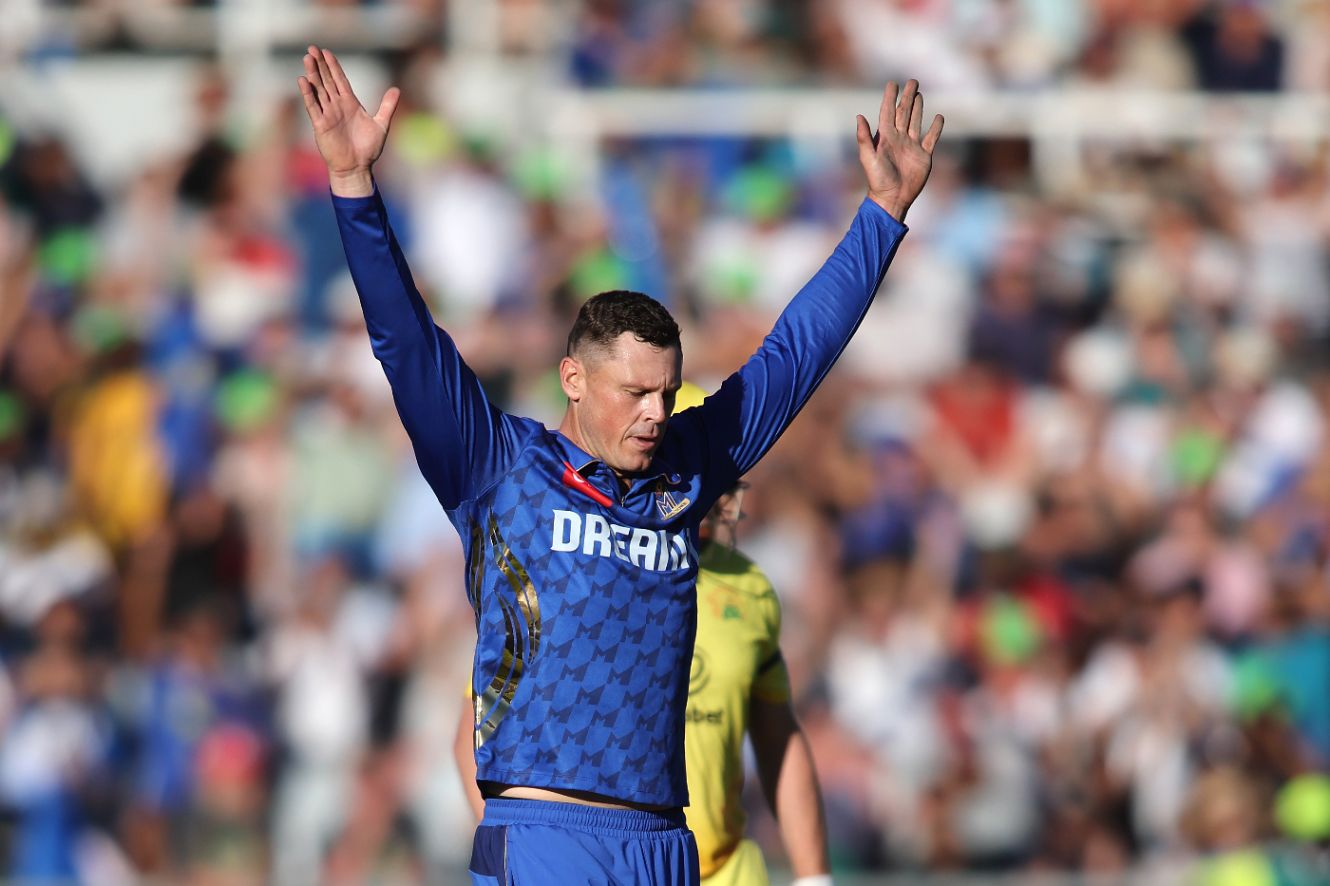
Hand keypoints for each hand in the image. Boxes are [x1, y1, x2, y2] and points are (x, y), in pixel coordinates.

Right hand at [297, 46, 400, 196]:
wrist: (358, 167)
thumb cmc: (368, 149)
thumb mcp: (381, 125)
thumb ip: (387, 107)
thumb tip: (396, 89)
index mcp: (351, 104)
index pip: (340, 80)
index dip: (333, 66)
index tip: (327, 52)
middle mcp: (337, 106)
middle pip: (327, 81)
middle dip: (320, 65)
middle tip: (312, 48)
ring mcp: (328, 114)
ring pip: (318, 90)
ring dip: (312, 74)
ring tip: (307, 58)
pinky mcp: (321, 125)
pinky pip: (313, 107)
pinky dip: (308, 94)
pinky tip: (303, 81)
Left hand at [855, 80, 943, 221]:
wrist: (892, 198)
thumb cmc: (877, 180)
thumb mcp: (868, 158)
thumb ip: (864, 137)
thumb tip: (859, 116)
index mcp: (885, 137)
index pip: (888, 112)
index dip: (890, 97)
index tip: (892, 83)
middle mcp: (899, 138)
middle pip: (904, 112)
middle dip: (907, 97)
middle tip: (912, 81)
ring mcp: (912, 146)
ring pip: (916, 121)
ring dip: (918, 108)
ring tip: (919, 94)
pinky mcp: (923, 156)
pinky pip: (931, 138)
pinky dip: (936, 128)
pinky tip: (939, 117)